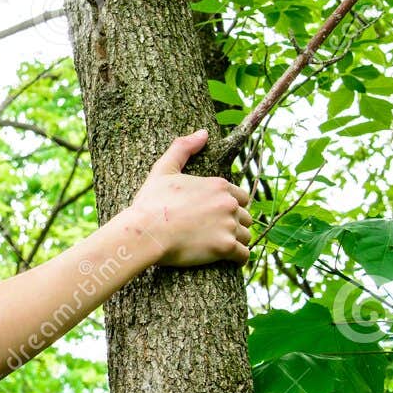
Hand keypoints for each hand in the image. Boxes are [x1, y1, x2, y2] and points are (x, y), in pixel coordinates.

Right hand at [125, 131, 252, 267]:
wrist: (146, 232)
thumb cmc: (151, 202)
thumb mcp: (163, 170)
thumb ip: (183, 148)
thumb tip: (203, 133)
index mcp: (219, 185)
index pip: (240, 197)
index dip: (230, 206)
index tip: (217, 215)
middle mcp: (229, 203)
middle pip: (246, 217)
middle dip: (234, 224)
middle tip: (216, 233)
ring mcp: (229, 225)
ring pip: (246, 236)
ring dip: (237, 242)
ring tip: (220, 247)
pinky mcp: (226, 247)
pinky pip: (244, 256)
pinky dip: (238, 259)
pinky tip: (229, 260)